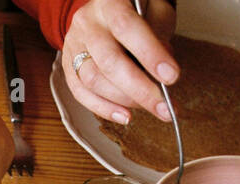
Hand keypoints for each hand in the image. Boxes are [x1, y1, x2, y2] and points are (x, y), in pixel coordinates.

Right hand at [63, 0, 177, 124]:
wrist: (108, 11)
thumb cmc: (136, 12)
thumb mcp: (155, 12)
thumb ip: (159, 36)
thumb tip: (161, 73)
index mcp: (109, 2)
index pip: (127, 28)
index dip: (149, 54)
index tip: (171, 77)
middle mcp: (87, 23)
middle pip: (109, 62)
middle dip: (139, 90)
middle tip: (163, 107)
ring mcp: (74, 45)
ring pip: (93, 81)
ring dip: (123, 101)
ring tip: (148, 108)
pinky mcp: (68, 66)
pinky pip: (80, 93)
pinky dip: (103, 109)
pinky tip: (124, 116)